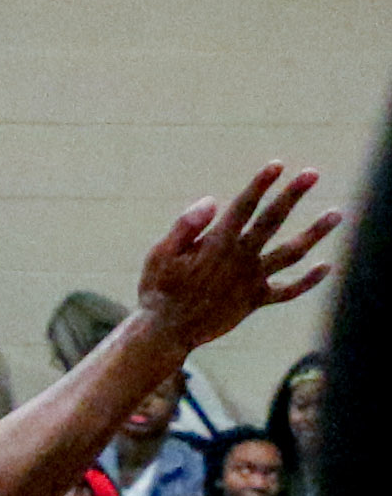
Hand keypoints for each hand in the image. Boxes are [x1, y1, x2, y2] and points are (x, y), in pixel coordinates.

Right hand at [136, 163, 340, 352]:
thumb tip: (212, 200)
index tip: (277, 165)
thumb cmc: (159, 288)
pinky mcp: (255, 300)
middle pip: (272, 221)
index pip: (243, 207)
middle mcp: (239, 259)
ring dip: (314, 232)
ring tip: (336, 213)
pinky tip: (327, 266)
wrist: (167, 331)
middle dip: (292, 195)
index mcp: (216, 244)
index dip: (260, 184)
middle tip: (313, 173)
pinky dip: (308, 280)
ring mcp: (251, 280)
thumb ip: (185, 226)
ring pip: (291, 253)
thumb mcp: (160, 254)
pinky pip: (288, 291)